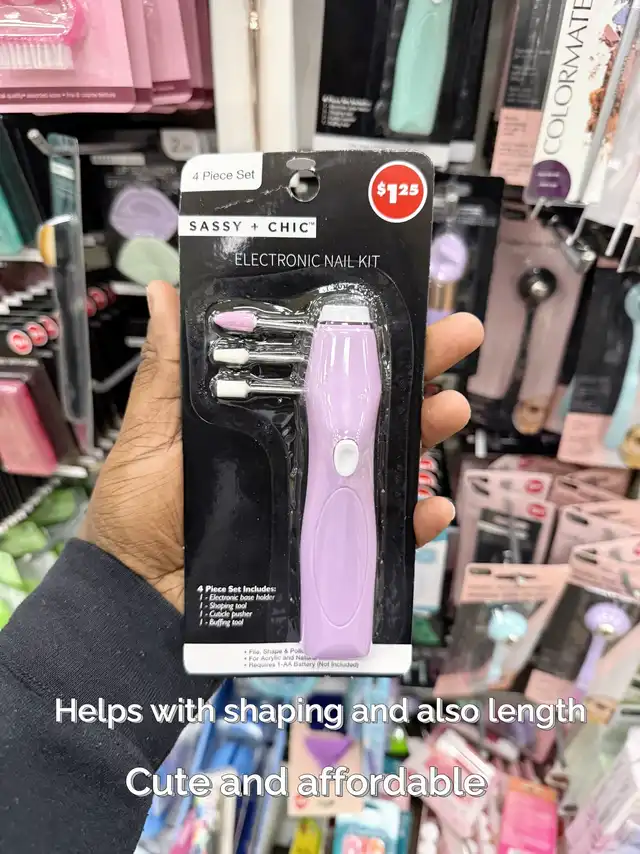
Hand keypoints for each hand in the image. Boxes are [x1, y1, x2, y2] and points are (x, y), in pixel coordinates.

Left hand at [80, 281, 482, 611]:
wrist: (142, 594)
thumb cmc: (144, 511)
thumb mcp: (154, 434)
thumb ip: (169, 372)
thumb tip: (164, 291)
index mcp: (269, 417)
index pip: (326, 368)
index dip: (364, 338)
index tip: (399, 304)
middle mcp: (303, 451)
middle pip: (370, 407)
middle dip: (419, 370)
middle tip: (458, 336)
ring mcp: (319, 499)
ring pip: (386, 461)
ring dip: (426, 434)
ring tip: (450, 410)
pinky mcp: (328, 550)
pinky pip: (379, 535)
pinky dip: (410, 523)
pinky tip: (431, 506)